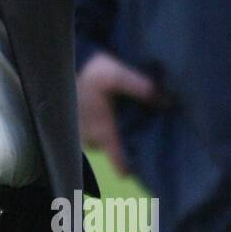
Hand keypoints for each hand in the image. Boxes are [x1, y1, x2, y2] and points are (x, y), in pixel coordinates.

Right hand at [76, 51, 168, 177]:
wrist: (61, 63)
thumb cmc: (89, 73)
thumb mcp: (118, 76)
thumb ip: (143, 89)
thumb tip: (169, 102)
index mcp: (103, 133)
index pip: (120, 166)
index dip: (135, 168)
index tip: (147, 161)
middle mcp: (90, 139)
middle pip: (112, 151)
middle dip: (124, 143)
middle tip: (140, 128)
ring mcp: (79, 133)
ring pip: (100, 141)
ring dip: (110, 133)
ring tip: (124, 117)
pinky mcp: (72, 123)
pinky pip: (90, 132)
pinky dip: (98, 126)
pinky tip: (105, 110)